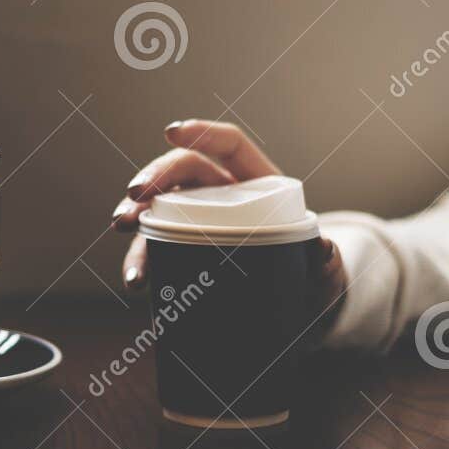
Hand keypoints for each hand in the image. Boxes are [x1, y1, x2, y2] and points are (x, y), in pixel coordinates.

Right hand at [111, 119, 347, 332]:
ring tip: (121, 226)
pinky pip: (156, 250)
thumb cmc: (313, 282)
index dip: (202, 133)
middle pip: (184, 171)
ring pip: (161, 206)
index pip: (229, 145)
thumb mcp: (325, 272)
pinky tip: (136, 278)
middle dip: (155, 177)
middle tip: (135, 194)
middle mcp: (225, 196)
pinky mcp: (185, 255)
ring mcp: (201, 224)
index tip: (172, 131)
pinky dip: (141, 260)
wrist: (299, 317)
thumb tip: (323, 250)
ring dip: (136, 213)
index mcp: (259, 183)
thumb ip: (327, 262)